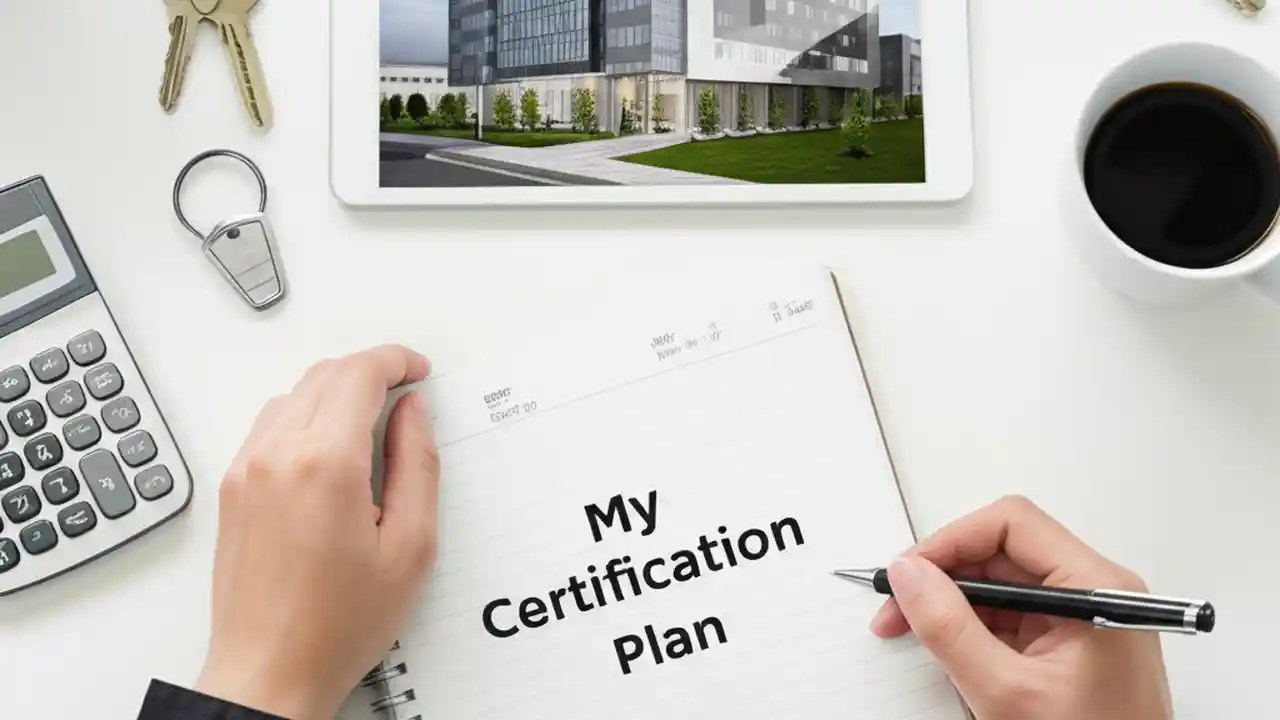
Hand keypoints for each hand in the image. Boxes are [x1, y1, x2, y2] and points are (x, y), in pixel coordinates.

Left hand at [196, 346, 439, 718]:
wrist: (270, 671)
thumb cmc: (337, 624)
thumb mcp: (411, 545)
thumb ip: (418, 464)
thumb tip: (413, 413)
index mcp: (326, 465)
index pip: (360, 375)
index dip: (396, 360)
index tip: (417, 370)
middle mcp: (277, 456)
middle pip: (325, 374)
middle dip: (370, 370)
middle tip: (404, 388)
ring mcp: (246, 470)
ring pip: (294, 393)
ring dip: (336, 389)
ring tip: (371, 419)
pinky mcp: (232, 487)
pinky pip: (270, 424)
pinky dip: (305, 414)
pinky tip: (331, 446)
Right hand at [870, 496, 1171, 719]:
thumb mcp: (1006, 692)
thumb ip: (950, 628)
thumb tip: (909, 573)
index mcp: (1095, 587)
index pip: (1011, 525)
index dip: (951, 541)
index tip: (909, 572)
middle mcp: (1095, 590)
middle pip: (1003, 550)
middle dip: (944, 574)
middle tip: (898, 607)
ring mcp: (1085, 616)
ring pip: (1003, 582)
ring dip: (954, 602)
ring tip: (915, 630)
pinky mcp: (1072, 641)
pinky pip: (1013, 614)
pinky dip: (974, 627)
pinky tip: (950, 649)